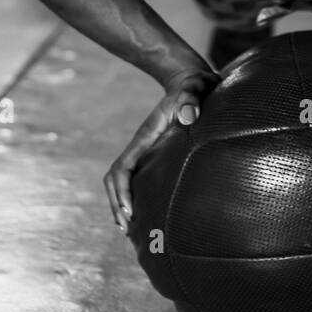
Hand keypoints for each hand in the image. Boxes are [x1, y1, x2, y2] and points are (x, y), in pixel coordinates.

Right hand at [103, 56, 219, 232]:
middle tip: (127, 230)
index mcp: (146, 136)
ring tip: (130, 230)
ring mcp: (146, 150)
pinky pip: (136, 178)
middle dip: (117, 204)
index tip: (129, 211)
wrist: (190, 81)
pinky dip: (133, 197)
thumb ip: (191, 99)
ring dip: (121, 203)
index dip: (122, 190)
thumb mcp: (195, 88)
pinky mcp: (155, 154)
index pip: (122, 167)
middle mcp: (141, 145)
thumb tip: (188, 118)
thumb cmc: (195, 86)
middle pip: (116, 178)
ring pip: (123, 180)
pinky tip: (144, 214)